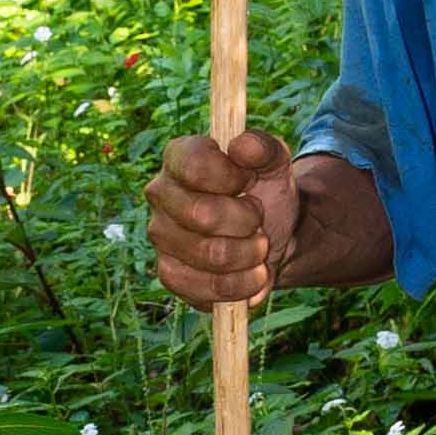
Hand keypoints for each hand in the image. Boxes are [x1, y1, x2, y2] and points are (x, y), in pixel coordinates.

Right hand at [148, 126, 301, 309]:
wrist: (270, 237)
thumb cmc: (265, 192)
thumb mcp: (275, 162)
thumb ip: (263, 147)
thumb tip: (242, 146)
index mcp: (178, 157)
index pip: (196, 167)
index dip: (233, 179)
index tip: (249, 181)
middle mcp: (160, 194)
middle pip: (203, 215)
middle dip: (247, 221)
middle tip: (258, 219)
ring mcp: (161, 236)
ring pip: (211, 255)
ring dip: (250, 254)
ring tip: (259, 246)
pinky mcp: (170, 275)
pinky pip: (206, 288)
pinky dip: (242, 285)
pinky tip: (251, 273)